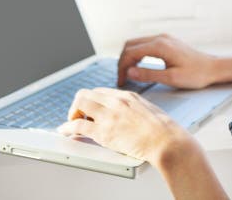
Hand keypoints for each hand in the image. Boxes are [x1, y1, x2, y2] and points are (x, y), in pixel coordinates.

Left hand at [56, 87, 192, 167]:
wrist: (166, 140)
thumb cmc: (163, 129)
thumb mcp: (148, 109)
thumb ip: (134, 108)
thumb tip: (127, 114)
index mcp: (127, 96)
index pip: (100, 91)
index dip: (92, 100)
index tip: (89, 109)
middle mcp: (116, 101)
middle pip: (86, 94)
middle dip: (79, 104)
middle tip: (78, 115)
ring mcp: (109, 115)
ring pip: (79, 104)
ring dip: (72, 113)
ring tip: (71, 122)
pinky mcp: (104, 131)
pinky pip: (78, 125)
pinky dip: (67, 127)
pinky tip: (65, 130)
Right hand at [117, 33, 217, 88]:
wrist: (213, 68)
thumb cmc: (196, 74)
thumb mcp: (171, 78)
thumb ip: (148, 74)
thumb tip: (129, 72)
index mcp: (159, 46)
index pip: (131, 53)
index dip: (122, 68)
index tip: (121, 82)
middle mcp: (160, 38)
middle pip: (130, 45)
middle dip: (123, 61)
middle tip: (122, 78)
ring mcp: (163, 38)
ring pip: (137, 43)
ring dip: (129, 57)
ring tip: (128, 74)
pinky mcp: (167, 42)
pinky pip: (145, 45)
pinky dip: (137, 54)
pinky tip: (138, 66)